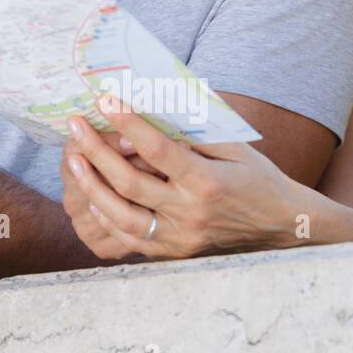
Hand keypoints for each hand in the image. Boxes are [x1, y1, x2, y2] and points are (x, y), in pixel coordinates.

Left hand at [62, 94, 321, 259]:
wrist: (279, 224)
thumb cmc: (256, 177)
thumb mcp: (234, 146)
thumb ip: (194, 131)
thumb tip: (153, 103)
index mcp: (207, 181)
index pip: (158, 149)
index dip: (128, 123)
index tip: (106, 100)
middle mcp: (190, 212)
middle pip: (129, 182)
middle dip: (96, 151)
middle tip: (76, 125)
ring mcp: (179, 237)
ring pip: (121, 215)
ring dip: (92, 185)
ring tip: (74, 159)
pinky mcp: (173, 251)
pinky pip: (128, 238)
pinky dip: (105, 216)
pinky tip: (90, 194)